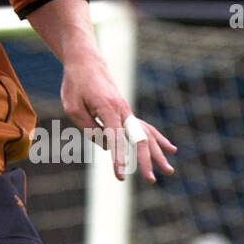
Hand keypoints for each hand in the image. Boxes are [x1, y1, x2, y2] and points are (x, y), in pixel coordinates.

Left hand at [60, 56, 176, 182]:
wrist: (86, 62)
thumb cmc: (76, 85)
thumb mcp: (73, 108)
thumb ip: (89, 128)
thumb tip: (109, 146)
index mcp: (108, 109)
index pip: (116, 139)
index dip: (119, 158)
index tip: (121, 176)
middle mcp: (123, 110)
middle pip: (139, 139)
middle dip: (145, 161)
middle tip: (151, 180)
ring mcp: (127, 111)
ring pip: (147, 134)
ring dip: (158, 154)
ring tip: (169, 171)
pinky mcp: (126, 112)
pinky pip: (146, 127)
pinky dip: (158, 139)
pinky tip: (170, 149)